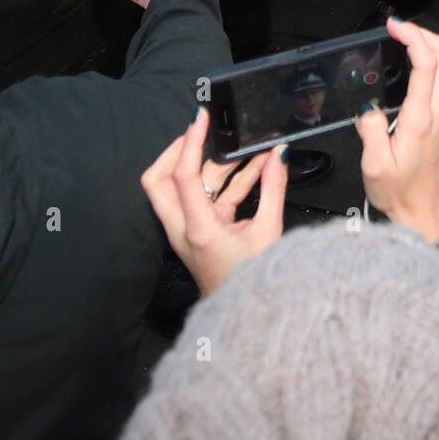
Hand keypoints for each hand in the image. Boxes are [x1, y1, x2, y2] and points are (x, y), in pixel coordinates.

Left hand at [140, 106, 287, 296]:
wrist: (249, 321)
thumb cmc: (256, 285)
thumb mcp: (270, 234)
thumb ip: (274, 190)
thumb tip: (279, 156)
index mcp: (198, 230)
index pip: (182, 176)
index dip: (190, 142)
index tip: (200, 118)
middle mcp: (185, 229)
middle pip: (159, 180)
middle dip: (178, 150)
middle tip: (200, 131)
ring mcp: (189, 231)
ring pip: (185, 186)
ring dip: (214, 165)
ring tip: (246, 149)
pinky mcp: (201, 232)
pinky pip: (208, 198)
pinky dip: (228, 182)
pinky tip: (254, 169)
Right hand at [356, 19, 438, 244]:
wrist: (420, 209)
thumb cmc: (400, 191)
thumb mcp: (375, 164)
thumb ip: (370, 130)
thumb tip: (367, 106)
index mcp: (421, 118)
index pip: (426, 64)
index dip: (412, 37)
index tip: (394, 26)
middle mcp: (436, 110)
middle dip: (420, 31)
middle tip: (395, 26)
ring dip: (422, 42)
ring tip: (396, 37)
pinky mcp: (437, 114)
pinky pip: (435, 75)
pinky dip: (422, 57)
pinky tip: (403, 60)